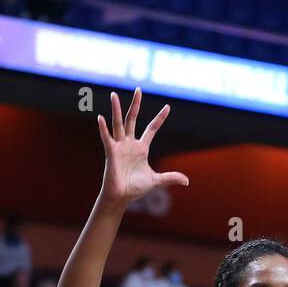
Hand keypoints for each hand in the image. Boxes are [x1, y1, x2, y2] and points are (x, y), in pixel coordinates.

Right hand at [98, 88, 188, 205]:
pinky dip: (103, 129)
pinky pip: (107, 138)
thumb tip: (187, 181)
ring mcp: (119, 146)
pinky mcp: (111, 153)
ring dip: (116, 110)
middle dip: (136, 105)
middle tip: (138, 89)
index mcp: (141, 148)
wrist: (122, 196)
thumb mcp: (156, 181)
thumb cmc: (135, 188)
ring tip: (114, 95)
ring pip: (118, 124)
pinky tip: (101, 118)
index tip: (167, 107)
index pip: (151, 129)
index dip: (160, 118)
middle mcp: (130, 143)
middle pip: (132, 119)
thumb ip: (170, 178)